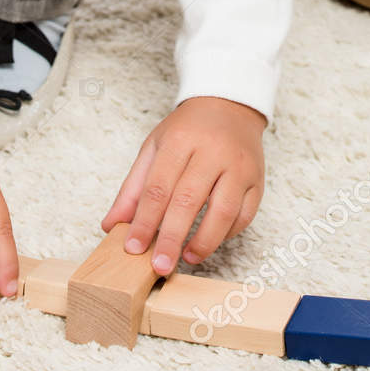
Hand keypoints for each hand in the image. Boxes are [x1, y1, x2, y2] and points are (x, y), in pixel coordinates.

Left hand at [101, 96, 266, 274]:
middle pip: (188, 200)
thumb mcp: (154, 148)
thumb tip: (111, 225)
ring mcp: (238, 165)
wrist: (228, 105)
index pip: (158, 187)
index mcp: (180, 141)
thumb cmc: (188, 131)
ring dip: (204, 241)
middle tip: (159, 266)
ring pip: (223, 210)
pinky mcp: (257, 179)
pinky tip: (210, 241)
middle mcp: (212, 152)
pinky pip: (245, 214)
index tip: (133, 248)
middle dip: (171, 238)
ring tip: (186, 258)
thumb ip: (133, 188)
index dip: (145, 221)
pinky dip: (227, 234)